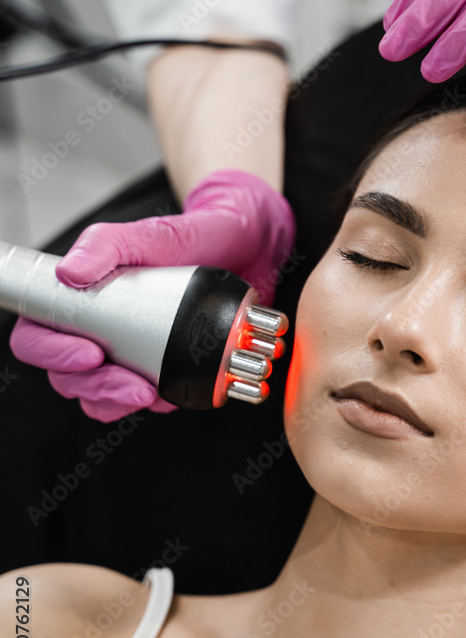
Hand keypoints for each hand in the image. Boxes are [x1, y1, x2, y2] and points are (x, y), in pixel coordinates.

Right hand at [9, 169, 296, 421]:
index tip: (89, 353)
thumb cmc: (201, 234)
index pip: (39, 331)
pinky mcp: (160, 368)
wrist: (254, 248)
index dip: (51, 351)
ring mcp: (127, 351)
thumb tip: (69, 273)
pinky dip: (153, 404)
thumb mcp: (157, 233)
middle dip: (95, 386)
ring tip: (152, 393)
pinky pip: (141, 401)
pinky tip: (171, 395)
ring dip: (119, 401)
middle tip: (132, 386)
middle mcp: (99, 326)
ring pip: (98, 395)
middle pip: (66, 375)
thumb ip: (109, 244)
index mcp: (83, 295)